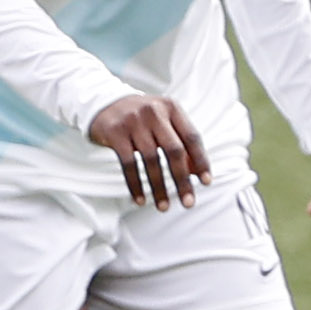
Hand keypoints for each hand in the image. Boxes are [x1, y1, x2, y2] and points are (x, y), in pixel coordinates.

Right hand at [89, 94, 210, 207]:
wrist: (104, 102)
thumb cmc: (142, 118)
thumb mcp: (164, 121)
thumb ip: (180, 141)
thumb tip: (196, 173)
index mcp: (172, 108)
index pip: (192, 137)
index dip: (201, 161)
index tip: (206, 182)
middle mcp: (154, 112)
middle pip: (174, 150)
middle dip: (183, 179)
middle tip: (188, 202)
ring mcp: (134, 121)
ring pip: (152, 160)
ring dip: (159, 187)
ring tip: (163, 207)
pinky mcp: (115, 132)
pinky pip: (129, 164)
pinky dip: (136, 185)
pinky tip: (140, 199)